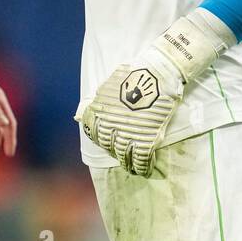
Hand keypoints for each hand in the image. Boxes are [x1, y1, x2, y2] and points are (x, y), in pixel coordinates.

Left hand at [75, 12, 231, 175]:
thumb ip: (98, 101)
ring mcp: (127, 134)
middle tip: (121, 153)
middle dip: (113, 151)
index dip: (99, 137)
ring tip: (131, 166)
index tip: (106, 139)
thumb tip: (82, 114)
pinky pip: (140, 160)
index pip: (92, 131)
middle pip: (108, 145)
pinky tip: (145, 170)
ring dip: (126, 163)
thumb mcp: (109, 84)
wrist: (159, 71)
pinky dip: (142, 167)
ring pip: (123, 155)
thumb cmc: (135, 72)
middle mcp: (110, 125)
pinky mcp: (145, 139)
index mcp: (100, 111)